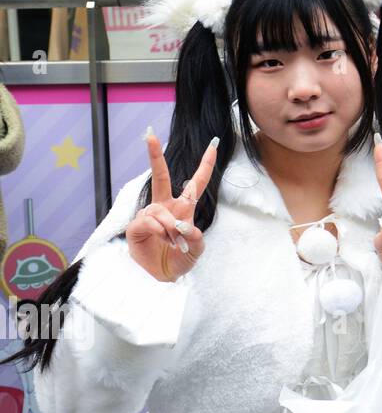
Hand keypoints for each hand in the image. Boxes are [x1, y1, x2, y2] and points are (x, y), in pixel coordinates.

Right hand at [126, 132, 218, 281]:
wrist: (164, 277)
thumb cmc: (181, 259)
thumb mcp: (197, 250)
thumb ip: (195, 237)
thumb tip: (183, 225)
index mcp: (184, 207)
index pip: (195, 182)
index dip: (205, 164)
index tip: (214, 144)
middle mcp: (165, 207)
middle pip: (161, 177)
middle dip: (155, 156)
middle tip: (149, 135)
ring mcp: (149, 215)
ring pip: (159, 210)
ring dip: (169, 227)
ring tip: (173, 242)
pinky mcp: (136, 227)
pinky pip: (148, 221)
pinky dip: (159, 231)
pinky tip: (162, 240)